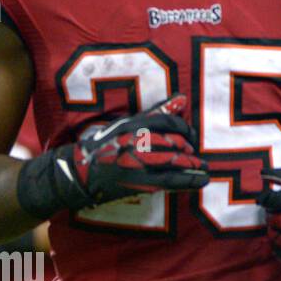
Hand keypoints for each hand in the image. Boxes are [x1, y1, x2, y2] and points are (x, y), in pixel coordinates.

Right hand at [18, 94, 208, 216]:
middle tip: (196, 154)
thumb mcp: (123, 125)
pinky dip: (190, 180)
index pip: (168, 121)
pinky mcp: (139, 181)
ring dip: (192, 164)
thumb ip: (153, 113)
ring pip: (176, 160)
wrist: (79, 172)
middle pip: (175, 141)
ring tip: (202, 167)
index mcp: (131, 124)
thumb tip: (182, 98)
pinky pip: (172, 180)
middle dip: (189, 148)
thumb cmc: (102, 146)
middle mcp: (135, 140)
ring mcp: (138, 161)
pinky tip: (201, 180)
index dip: (184, 128)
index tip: (190, 135)